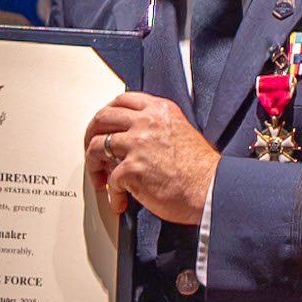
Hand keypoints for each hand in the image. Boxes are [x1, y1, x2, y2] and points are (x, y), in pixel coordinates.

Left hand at [85, 92, 216, 225]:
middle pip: (102, 117)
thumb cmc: (201, 169)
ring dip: (93, 165)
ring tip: (100, 179)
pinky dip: (113, 194)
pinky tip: (119, 201)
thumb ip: (157, 128)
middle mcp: (146, 122)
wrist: (211, 189)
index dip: (107, 114)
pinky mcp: (132, 169)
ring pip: (97, 146)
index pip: (123, 100)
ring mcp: (137, 144)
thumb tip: (132, 140)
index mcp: (159, 110)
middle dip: (90, 134)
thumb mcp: (181, 132)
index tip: (103, 127)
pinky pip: (111, 180)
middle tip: (92, 151)